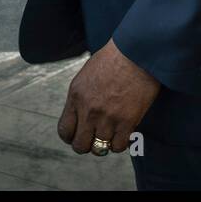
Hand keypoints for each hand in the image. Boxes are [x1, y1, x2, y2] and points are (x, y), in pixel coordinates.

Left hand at [57, 39, 160, 153]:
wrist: (136, 53)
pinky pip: (118, 146)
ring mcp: (107, 117)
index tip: (79, 135)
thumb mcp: (86, 75)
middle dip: (87, 145)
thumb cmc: (113, 59)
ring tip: (112, 134)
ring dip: (105, 143)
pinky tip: (123, 134)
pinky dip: (120, 144)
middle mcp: (88, 110)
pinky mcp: (127, 121)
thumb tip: (81, 115)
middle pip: (80, 145)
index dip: (71, 137)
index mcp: (75, 96)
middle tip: (95, 138)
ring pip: (100, 149)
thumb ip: (81, 97)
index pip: (64, 130)